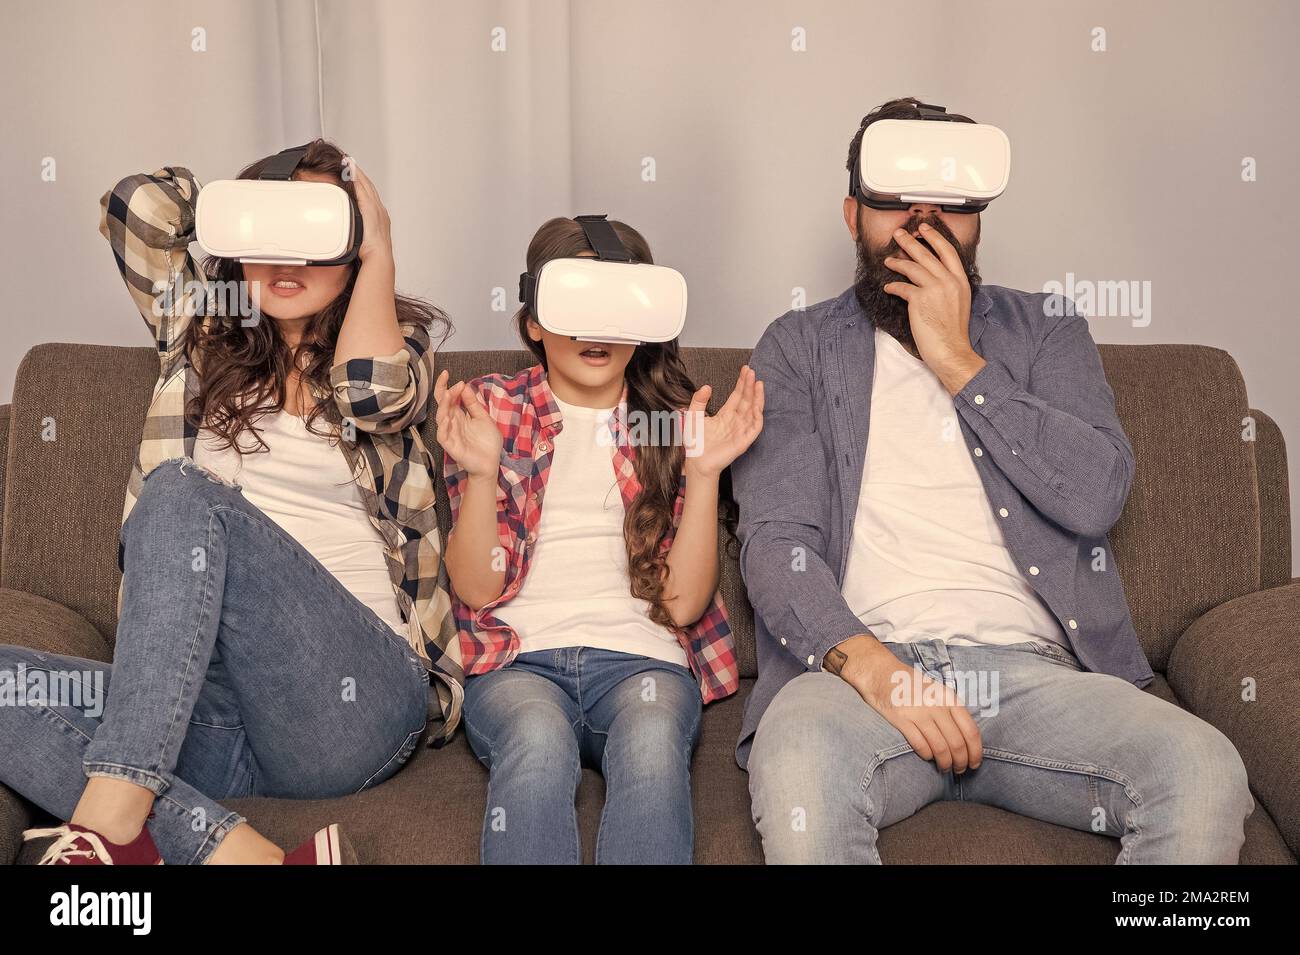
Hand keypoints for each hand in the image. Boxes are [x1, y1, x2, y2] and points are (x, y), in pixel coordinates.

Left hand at [345, 160, 393, 267]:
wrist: (379, 256)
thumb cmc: (372, 252)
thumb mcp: (364, 238)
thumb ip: (357, 230)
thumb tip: (347, 231)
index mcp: (379, 215)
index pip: (369, 193)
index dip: (362, 181)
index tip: (354, 172)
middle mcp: (379, 208)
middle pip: (368, 185)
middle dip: (359, 172)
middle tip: (349, 161)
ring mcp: (375, 207)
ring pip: (365, 184)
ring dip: (356, 172)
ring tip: (347, 161)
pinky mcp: (369, 208)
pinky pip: (362, 189)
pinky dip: (356, 179)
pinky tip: (349, 172)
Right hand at [434, 370, 501, 479]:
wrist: (491, 463)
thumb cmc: (487, 442)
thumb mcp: (483, 417)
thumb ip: (473, 403)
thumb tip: (464, 385)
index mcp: (458, 415)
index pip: (447, 398)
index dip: (445, 385)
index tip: (447, 373)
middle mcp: (452, 423)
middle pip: (442, 405)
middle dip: (444, 392)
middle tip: (450, 383)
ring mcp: (450, 434)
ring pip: (441, 418)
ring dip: (443, 406)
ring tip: (449, 395)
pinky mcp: (451, 447)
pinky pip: (443, 435)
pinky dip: (443, 426)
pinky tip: (446, 417)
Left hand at [683, 365, 764, 478]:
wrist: (696, 463)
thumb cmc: (696, 443)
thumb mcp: (694, 416)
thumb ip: (698, 400)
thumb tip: (706, 386)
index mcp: (725, 415)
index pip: (737, 396)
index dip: (742, 383)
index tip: (745, 369)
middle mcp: (736, 421)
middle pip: (746, 400)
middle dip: (750, 386)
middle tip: (752, 371)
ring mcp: (741, 430)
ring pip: (754, 411)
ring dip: (757, 397)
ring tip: (758, 383)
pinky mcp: (744, 441)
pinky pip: (755, 427)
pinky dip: (757, 416)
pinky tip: (757, 405)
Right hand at [826, 634, 982, 773]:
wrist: (880, 671)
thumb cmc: (910, 682)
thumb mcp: (936, 689)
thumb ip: (950, 708)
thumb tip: (965, 736)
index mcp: (948, 698)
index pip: (970, 730)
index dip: (976, 751)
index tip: (975, 763)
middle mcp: (937, 705)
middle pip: (957, 743)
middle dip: (961, 762)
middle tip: (960, 770)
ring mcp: (919, 713)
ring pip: (941, 748)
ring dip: (945, 763)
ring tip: (945, 768)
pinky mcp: (901, 720)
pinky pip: (920, 745)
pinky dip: (927, 755)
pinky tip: (928, 757)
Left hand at [882, 223, 984, 394]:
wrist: (951, 351)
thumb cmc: (953, 333)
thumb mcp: (958, 303)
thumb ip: (949, 286)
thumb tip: (932, 276)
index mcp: (960, 281)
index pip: (948, 251)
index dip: (934, 238)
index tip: (924, 229)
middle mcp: (949, 282)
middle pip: (927, 254)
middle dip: (910, 241)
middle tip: (899, 233)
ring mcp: (935, 289)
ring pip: (913, 267)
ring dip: (897, 262)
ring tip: (888, 260)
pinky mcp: (920, 300)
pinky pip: (902, 287)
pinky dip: (893, 286)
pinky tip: (889, 287)